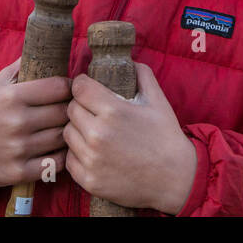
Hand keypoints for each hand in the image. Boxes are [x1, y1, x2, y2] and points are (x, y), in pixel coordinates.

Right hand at [0, 57, 70, 187]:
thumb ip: (23, 65)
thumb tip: (48, 46)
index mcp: (12, 96)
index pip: (59, 87)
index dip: (70, 87)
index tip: (70, 90)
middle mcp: (16, 122)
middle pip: (64, 112)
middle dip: (71, 110)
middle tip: (73, 110)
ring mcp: (17, 148)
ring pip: (62, 137)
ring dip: (68, 132)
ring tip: (67, 127)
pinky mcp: (18, 171)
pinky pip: (55, 163)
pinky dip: (61, 156)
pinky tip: (58, 148)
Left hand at [65, 62, 196, 213]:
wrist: (175, 179)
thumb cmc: (166, 138)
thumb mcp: (158, 101)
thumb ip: (142, 75)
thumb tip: (129, 62)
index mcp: (113, 111)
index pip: (79, 88)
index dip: (83, 84)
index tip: (88, 88)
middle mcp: (98, 135)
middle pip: (71, 109)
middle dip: (81, 106)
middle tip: (94, 111)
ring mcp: (92, 160)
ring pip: (67, 134)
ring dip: (78, 130)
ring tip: (94, 132)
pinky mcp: (89, 180)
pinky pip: (70, 159)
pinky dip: (78, 154)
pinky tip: (94, 152)